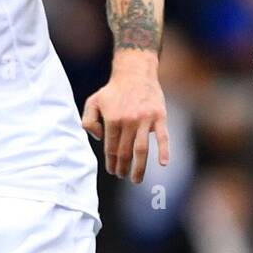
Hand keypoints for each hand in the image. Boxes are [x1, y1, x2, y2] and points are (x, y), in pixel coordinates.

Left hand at [82, 57, 169, 183]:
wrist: (135, 72)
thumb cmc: (113, 90)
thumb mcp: (93, 102)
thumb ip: (88, 121)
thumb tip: (99, 138)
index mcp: (112, 120)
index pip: (111, 148)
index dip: (111, 162)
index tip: (112, 170)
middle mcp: (129, 121)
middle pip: (125, 152)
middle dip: (123, 168)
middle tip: (122, 175)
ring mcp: (145, 120)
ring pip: (141, 150)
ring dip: (139, 168)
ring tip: (136, 179)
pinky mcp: (159, 116)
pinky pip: (163, 137)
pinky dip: (164, 151)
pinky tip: (163, 164)